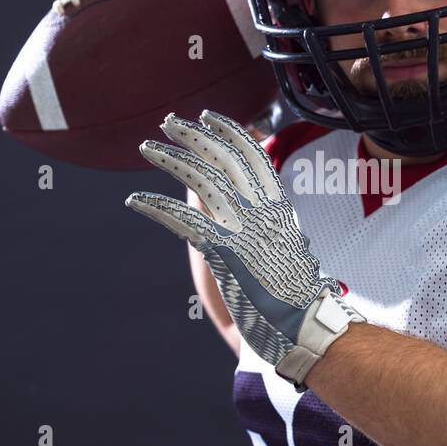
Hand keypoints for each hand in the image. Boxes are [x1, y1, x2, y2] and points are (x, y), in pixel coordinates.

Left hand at [125, 110, 364, 387]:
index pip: (254, 156)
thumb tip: (268, 215)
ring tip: (147, 147)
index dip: (229, 133)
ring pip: (204, 180)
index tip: (208, 118)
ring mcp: (245, 229)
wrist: (310, 327)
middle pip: (225, 159)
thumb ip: (273, 229)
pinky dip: (158, 207)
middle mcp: (263, 212)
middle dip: (194, 136)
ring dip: (171, 160)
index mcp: (280, 209)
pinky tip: (136, 200)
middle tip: (169, 122)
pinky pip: (185, 221)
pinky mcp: (225, 253)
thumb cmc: (300, 298)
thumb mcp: (289, 251)